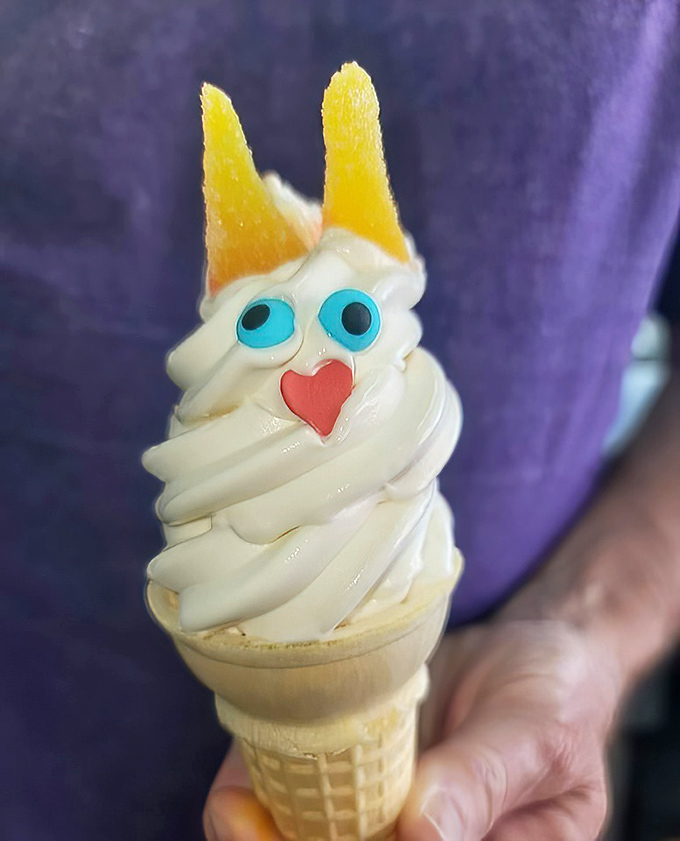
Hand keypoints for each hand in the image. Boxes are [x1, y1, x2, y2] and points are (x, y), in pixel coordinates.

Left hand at [203, 620, 622, 840]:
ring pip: (306, 836)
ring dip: (257, 825)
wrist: (534, 647)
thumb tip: (426, 834)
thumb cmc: (555, 696)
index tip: (298, 837)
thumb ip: (483, 782)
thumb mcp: (535, 737)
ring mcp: (382, 815)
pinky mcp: (353, 769)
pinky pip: (295, 788)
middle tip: (238, 821)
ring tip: (231, 803)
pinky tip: (240, 772)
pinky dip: (259, 781)